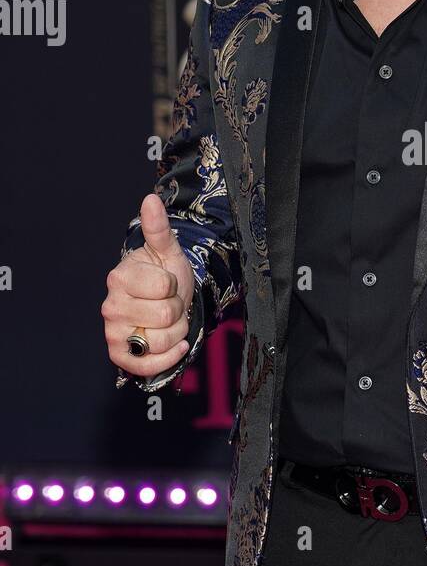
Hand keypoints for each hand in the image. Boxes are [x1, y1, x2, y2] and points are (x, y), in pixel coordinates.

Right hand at [102, 192, 195, 378]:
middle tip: (169, 303)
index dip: (175, 286)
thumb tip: (150, 199)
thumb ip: (159, 228)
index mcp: (119, 276)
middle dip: (177, 310)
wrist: (165, 302)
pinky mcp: (119, 356)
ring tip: (168, 321)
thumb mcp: (167, 251)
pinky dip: (169, 357)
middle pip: (166, 315)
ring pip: (161, 341)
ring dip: (176, 333)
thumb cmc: (165, 275)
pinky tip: (176, 345)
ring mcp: (113, 332)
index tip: (168, 283)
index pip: (164, 287)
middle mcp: (110, 305)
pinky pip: (147, 366)